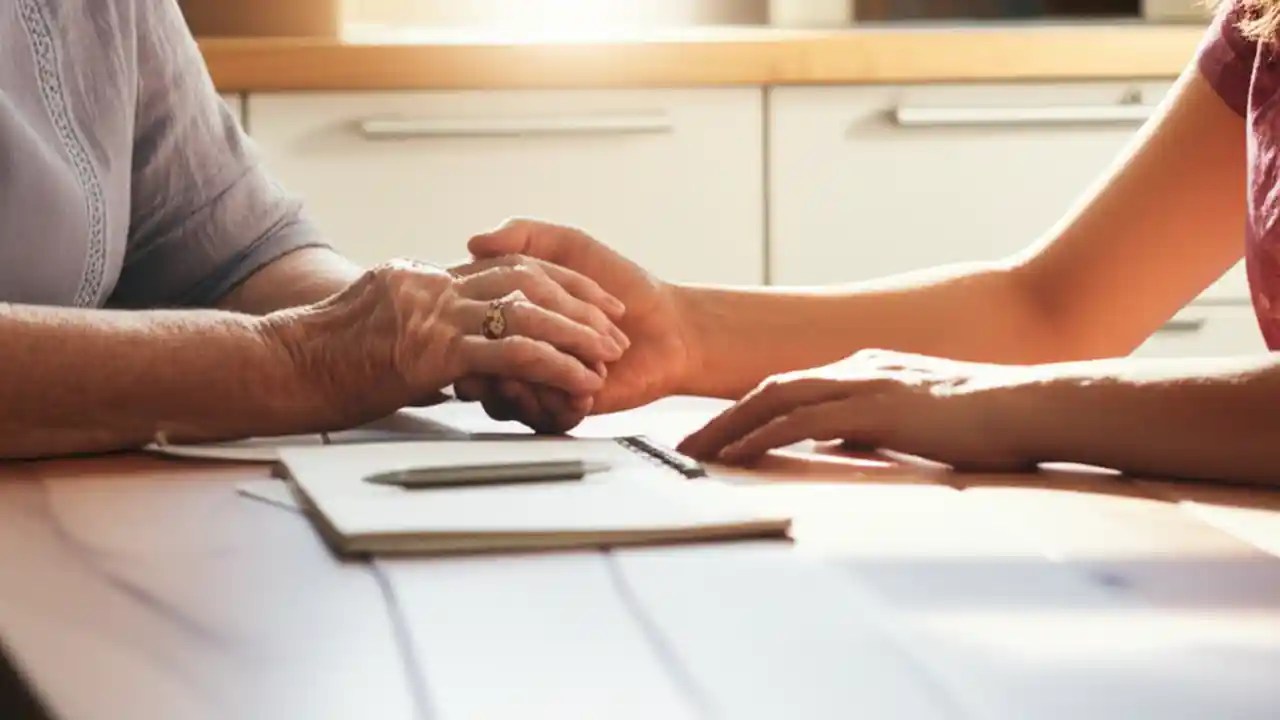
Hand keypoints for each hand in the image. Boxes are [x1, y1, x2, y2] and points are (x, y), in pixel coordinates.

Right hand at [264, 258, 625, 427]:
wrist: (275, 370)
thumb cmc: (314, 366)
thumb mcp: (371, 339)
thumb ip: (414, 340)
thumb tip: (449, 365)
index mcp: (419, 278)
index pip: (503, 267)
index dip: (553, 282)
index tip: (588, 299)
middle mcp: (431, 285)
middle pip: (526, 278)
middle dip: (578, 300)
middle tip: (614, 322)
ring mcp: (431, 313)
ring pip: (526, 309)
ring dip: (575, 331)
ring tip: (609, 351)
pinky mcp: (431, 349)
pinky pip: (509, 350)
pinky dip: (553, 362)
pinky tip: (578, 376)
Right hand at [453, 220, 695, 431]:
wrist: (670, 327)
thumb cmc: (624, 284)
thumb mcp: (569, 245)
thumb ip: (523, 235)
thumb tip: (473, 242)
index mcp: (511, 312)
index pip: (469, 322)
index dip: (477, 319)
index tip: (497, 313)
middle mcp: (518, 349)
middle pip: (481, 364)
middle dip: (503, 359)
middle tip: (534, 350)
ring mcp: (539, 382)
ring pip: (506, 398)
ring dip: (533, 385)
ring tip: (569, 370)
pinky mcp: (562, 409)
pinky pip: (541, 419)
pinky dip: (559, 405)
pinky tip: (584, 390)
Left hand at [678, 349, 1036, 471]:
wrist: (1037, 408)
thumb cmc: (991, 424)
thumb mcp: (921, 425)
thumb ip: (877, 430)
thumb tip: (841, 448)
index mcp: (869, 371)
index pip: (793, 389)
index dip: (749, 411)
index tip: (719, 436)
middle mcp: (859, 368)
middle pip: (771, 389)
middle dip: (725, 417)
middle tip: (687, 443)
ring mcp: (866, 382)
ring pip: (775, 400)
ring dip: (730, 427)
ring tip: (695, 452)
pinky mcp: (876, 406)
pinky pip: (802, 422)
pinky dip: (762, 438)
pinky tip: (737, 456)